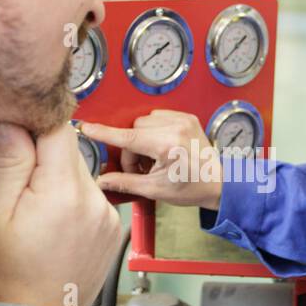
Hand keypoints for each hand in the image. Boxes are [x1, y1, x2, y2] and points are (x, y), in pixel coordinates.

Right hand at [0, 122, 123, 305]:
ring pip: (80, 174)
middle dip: (43, 157)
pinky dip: (73, 202)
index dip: (35, 123)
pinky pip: (91, 198)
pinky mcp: (113, 229)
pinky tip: (54, 227)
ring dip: (58, 181)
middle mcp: (94, 201)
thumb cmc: (9, 274)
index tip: (17, 132)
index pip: (60, 127)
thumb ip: (9, 160)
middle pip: (70, 150)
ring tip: (35, 214)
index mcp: (64, 192)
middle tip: (18, 187)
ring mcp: (107, 216)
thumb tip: (11, 118)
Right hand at [80, 110, 222, 209]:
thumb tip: (102, 181)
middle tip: (140, 169)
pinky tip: (162, 148)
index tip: (87, 128)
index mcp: (168, 146)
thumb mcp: (155, 189)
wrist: (218, 182)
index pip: (128, 137)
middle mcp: (176, 128)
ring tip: (153, 159)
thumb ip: (125, 182)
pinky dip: (154, 131)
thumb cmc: (191, 188)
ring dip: (142, 139)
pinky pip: (158, 117)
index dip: (104, 134)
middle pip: (134, 130)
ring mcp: (183, 120)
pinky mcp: (187, 116)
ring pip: (144, 122)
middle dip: (131, 150)